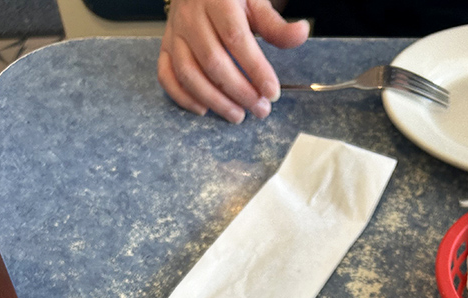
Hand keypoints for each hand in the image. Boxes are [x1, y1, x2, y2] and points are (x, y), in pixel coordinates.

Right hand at [158, 0, 309, 122]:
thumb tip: (301, 32)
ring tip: (238, 115)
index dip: (255, 69)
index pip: (236, 39)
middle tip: (260, 109)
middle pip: (213, 62)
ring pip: (189, 73)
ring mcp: (174, 32)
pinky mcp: (165, 46)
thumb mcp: (255, 2)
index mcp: (217, 0)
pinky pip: (166, 75)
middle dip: (239, 92)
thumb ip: (275, 24)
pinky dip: (183, 97)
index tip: (272, 93)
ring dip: (215, 101)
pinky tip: (204, 110)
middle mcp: (191, 16)